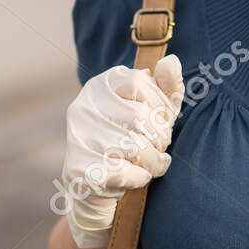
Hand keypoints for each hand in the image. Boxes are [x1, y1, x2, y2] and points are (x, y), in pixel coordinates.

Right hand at [61, 55, 183, 247]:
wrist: (101, 187)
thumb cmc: (135, 139)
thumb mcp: (157, 110)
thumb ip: (168, 87)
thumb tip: (171, 61)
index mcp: (101, 85)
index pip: (140, 83)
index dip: (160, 106)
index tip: (161, 122)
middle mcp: (83, 107)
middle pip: (139, 117)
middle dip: (160, 138)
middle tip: (159, 147)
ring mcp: (77, 138)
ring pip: (133, 147)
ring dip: (153, 161)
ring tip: (151, 163)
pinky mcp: (78, 169)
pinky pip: (124, 172)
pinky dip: (139, 178)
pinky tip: (136, 177)